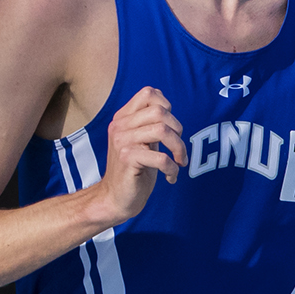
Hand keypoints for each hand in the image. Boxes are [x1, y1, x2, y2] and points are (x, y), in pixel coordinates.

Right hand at [92, 87, 186, 225]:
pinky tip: (171, 176)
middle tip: (178, 149)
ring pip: (162, 131)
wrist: (115, 199)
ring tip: (179, 161)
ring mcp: (122, 142)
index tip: (172, 128)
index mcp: (123, 118)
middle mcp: (120, 126)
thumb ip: (151, 124)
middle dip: (178, 130)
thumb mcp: (143, 142)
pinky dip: (172, 168)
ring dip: (178, 148)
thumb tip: (167, 107)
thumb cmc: (134, 171)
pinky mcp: (127, 159)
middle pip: (159, 111)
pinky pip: (160, 158)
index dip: (167, 107)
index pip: (149, 93)